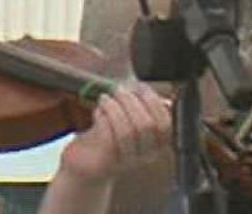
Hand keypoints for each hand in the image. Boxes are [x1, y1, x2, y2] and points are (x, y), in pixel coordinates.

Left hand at [55, 84, 174, 182]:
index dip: (153, 101)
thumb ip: (145, 108)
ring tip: (105, 98)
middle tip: (118, 90)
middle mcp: (145, 156)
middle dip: (131, 101)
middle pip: (146, 125)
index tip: (140, 87)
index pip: (164, 124)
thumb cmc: (111, 138)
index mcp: (157, 145)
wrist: (87, 165)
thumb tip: (154, 93)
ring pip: (126, 132)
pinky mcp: (106, 162)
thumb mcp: (131, 121)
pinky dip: (102, 118)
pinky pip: (107, 137)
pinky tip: (98, 111)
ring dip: (114, 108)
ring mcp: (126, 161)